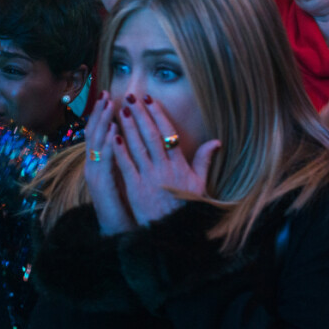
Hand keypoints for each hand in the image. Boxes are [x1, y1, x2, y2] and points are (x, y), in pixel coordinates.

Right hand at [83, 92, 137, 235]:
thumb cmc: (125, 203)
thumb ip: (128, 159)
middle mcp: (95, 165)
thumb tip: (133, 141)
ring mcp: (95, 174)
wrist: (115, 230)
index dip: (104, 115)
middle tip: (107, 94)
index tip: (111, 96)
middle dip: (100, 113)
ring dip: (103, 123)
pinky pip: (104, 162)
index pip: (101, 133)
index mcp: (101, 162)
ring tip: (108, 105)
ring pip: (96, 143)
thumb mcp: (127, 177)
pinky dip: (107, 146)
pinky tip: (112, 132)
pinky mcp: (102, 185)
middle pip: (94, 133)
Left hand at [112, 94, 220, 226]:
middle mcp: (164, 168)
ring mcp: (149, 177)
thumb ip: (204, 160)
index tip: (151, 100)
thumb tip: (216, 141)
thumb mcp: (200, 184)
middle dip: (141, 115)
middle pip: (151, 136)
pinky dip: (119, 150)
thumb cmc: (188, 208)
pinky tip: (113, 136)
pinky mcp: (136, 188)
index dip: (159, 115)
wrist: (175, 231)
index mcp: (180, 165)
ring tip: (122, 110)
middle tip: (131, 97)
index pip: (169, 134)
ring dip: (129, 127)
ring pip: (137, 147)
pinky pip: (126, 166)